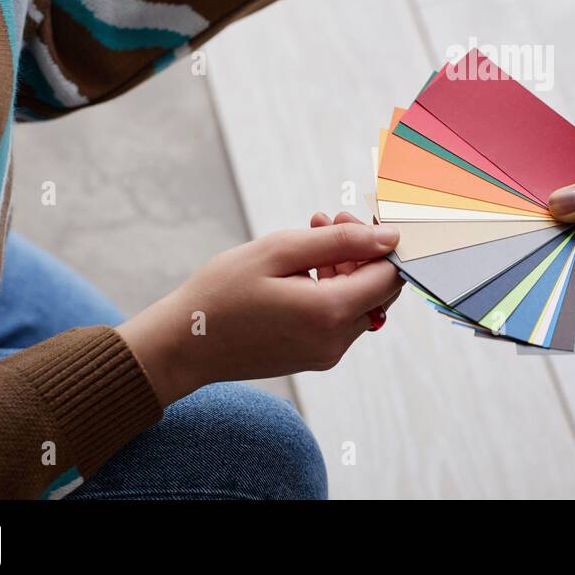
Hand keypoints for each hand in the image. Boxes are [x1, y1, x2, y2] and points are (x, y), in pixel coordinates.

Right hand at [117, 222, 403, 406]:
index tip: (355, 217)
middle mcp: (336, 340)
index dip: (381, 242)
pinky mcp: (316, 357)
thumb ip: (341, 242)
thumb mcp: (280, 251)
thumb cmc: (222, 292)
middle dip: (363, 251)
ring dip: (346, 267)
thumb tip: (389, 237)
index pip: (390, 274)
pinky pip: (341, 318)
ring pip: (361, 303)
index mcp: (329, 313)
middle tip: (328, 221)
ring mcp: (327, 353)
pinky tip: (304, 267)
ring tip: (312, 236)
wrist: (184, 344)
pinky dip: (333, 289)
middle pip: (380, 290)